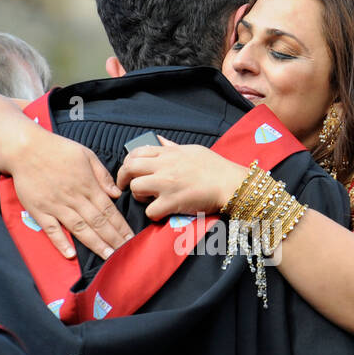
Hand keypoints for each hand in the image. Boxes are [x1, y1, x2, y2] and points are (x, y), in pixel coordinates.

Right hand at [0, 92, 132, 259]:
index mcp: (87, 185)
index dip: (121, 226)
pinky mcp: (39, 210)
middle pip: (98, 222)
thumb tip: (117, 194)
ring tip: (108, 257)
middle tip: (125, 253)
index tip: (132, 238)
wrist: (25, 148)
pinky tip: (70, 255)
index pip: (109, 210)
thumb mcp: (86, 154)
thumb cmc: (57, 149)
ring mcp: (56, 205)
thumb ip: (102, 175)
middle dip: (113, 239)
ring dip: (95, 244)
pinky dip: (60, 242)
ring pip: (79, 228)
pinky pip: (51, 229)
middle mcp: (74, 198)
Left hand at [117, 137, 247, 220]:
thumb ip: (172, 147)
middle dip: (123, 178)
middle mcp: (164, 166)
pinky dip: (153, 213)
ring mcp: (167, 185)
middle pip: (129, 168)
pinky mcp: (172, 203)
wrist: (230, 183)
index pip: (137, 152)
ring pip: (135, 188)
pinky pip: (150, 210)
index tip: (129, 170)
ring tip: (148, 199)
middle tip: (126, 187)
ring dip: (138, 196)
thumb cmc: (215, 167)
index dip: (127, 162)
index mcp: (169, 153)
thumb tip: (159, 141)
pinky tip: (161, 212)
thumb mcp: (192, 149)